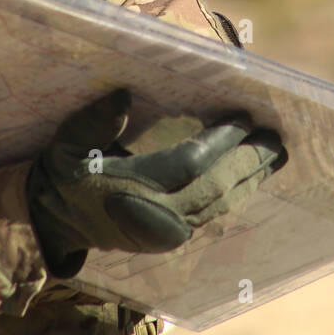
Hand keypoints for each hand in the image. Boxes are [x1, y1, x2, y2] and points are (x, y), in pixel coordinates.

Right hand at [26, 89, 285, 276]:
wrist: (57, 224)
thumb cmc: (64, 177)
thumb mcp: (68, 145)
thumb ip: (94, 122)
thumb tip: (122, 96)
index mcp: (132, 190)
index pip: (190, 163)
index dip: (221, 140)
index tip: (244, 116)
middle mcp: (157, 217)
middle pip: (216, 186)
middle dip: (248, 159)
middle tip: (276, 136)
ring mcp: (168, 232)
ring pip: (221, 202)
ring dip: (249, 177)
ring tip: (274, 153)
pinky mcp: (173, 238)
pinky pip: (214, 213)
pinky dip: (235, 192)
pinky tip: (251, 175)